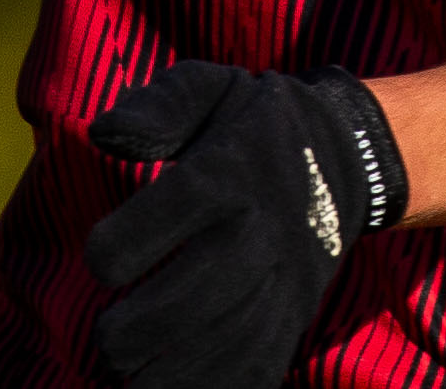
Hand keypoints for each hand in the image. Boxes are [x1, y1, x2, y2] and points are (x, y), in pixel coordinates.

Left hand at [84, 61, 404, 387]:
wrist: (347, 156)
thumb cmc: (250, 122)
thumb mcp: (208, 87)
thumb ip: (157, 105)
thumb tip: (102, 133)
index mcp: (234, 167)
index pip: (185, 202)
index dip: (129, 239)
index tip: (98, 259)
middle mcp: (264, 226)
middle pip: (208, 288)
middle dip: (148, 327)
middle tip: (108, 340)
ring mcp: (286, 276)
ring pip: (237, 339)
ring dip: (178, 372)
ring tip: (131, 378)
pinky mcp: (297, 312)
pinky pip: (265, 362)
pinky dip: (220, 386)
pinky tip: (174, 388)